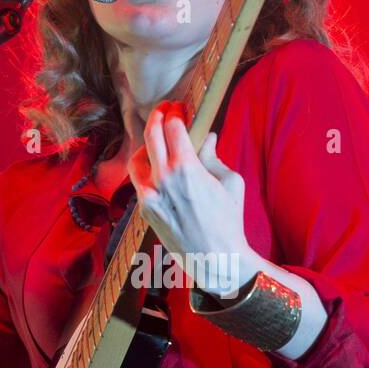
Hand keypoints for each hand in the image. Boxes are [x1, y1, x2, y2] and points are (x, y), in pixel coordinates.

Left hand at [128, 102, 258, 296]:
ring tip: (158, 139)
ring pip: (138, 158)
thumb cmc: (229, 221)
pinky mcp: (145, 210)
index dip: (176, 112)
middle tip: (165, 109)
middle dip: (158, 116)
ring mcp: (149, 196)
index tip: (181, 108)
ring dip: (147, 143)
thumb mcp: (230, 183)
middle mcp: (163, 179)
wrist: (216, 259)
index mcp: (186, 168)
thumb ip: (214, 156)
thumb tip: (207, 138)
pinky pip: (139, 181)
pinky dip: (145, 168)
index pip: (173, 127)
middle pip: (151, 134)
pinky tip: (155, 165)